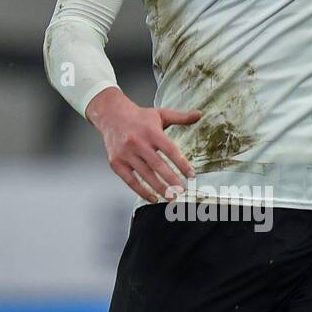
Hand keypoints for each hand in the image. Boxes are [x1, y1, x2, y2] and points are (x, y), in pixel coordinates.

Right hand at [86, 88, 201, 201]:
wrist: (111, 115)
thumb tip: (199, 114)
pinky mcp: (116, 163)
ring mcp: (126, 154)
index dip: (182, 164)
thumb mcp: (160, 114)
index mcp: (151, 131)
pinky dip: (142, 191)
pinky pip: (131, 181)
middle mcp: (137, 142)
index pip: (170, 150)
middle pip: (158, 165)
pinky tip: (153, 198)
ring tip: (171, 197)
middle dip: (172, 181)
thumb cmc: (138, 117)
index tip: (191, 175)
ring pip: (145, 175)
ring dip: (160, 188)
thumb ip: (181, 117)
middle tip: (183, 191)